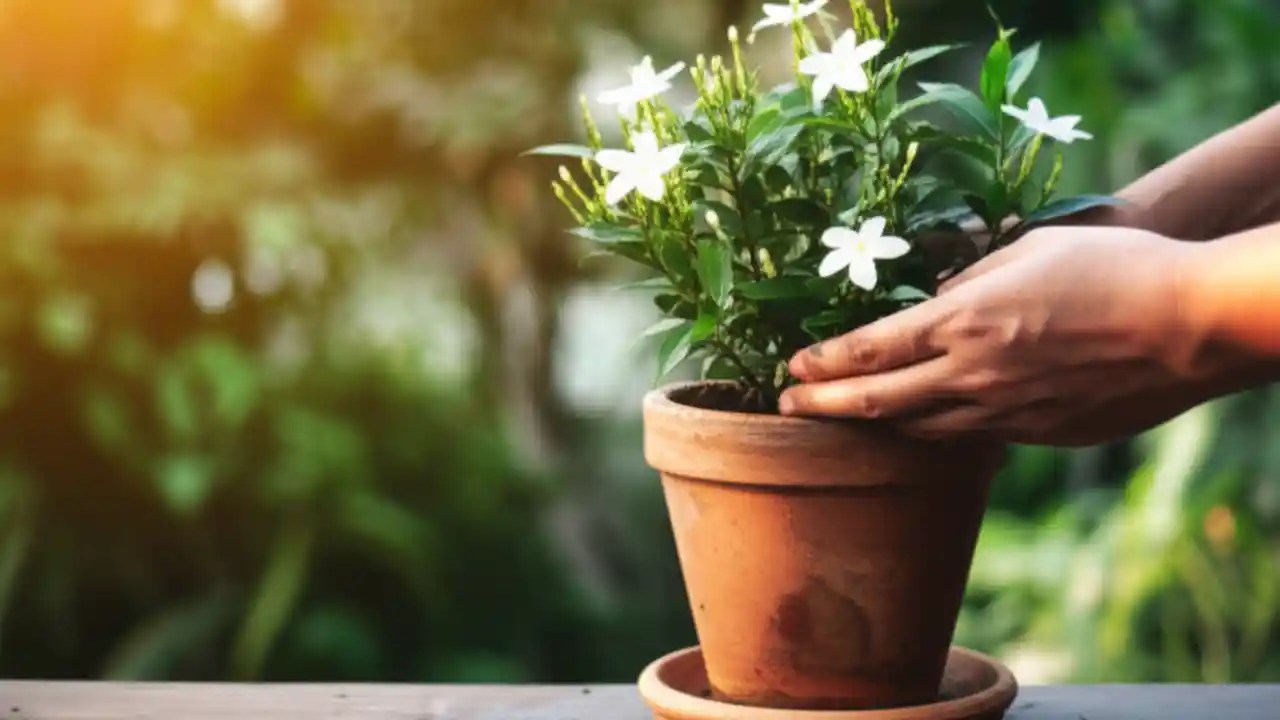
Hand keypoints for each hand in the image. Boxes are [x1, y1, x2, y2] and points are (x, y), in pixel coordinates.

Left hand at [779, 227, 1263, 445]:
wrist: (1187, 323)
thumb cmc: (1110, 267)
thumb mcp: (1025, 250)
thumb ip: (966, 278)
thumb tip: (931, 302)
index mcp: (963, 321)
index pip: (869, 350)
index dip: (824, 362)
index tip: (792, 366)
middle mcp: (973, 374)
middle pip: (876, 402)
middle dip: (823, 405)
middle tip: (788, 406)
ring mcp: (1005, 412)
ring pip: (919, 428)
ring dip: (876, 423)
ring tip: (848, 417)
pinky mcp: (1037, 432)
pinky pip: (971, 435)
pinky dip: (936, 429)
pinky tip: (925, 422)